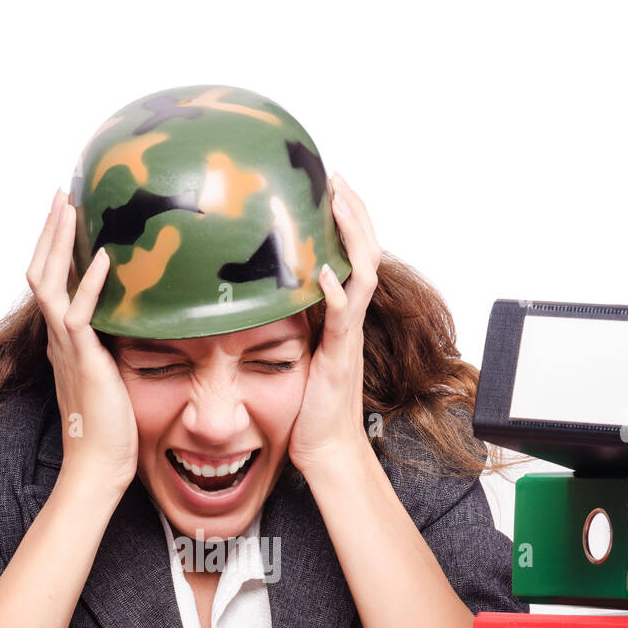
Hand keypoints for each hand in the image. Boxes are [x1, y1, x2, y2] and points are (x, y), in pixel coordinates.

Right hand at [26, 189, 137, 495]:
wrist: (100, 465)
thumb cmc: (112, 428)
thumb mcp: (115, 374)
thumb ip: (118, 345)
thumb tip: (142, 322)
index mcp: (65, 340)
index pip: (52, 283)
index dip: (55, 249)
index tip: (66, 216)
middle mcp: (59, 338)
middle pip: (41, 272)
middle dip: (49, 232)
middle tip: (61, 195)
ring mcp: (68, 348)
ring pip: (50, 283)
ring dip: (59, 243)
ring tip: (69, 208)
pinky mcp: (84, 361)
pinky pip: (78, 315)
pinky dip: (90, 285)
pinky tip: (106, 258)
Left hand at [288, 175, 381, 475]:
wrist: (326, 449)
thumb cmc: (307, 407)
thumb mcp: (296, 350)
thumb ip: (289, 320)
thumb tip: (263, 293)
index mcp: (341, 315)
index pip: (351, 255)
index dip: (346, 220)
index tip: (329, 188)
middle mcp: (351, 319)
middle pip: (365, 252)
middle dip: (353, 212)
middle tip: (336, 178)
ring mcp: (349, 336)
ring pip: (364, 273)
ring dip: (352, 235)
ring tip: (338, 204)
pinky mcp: (339, 357)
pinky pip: (344, 317)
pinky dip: (338, 290)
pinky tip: (323, 269)